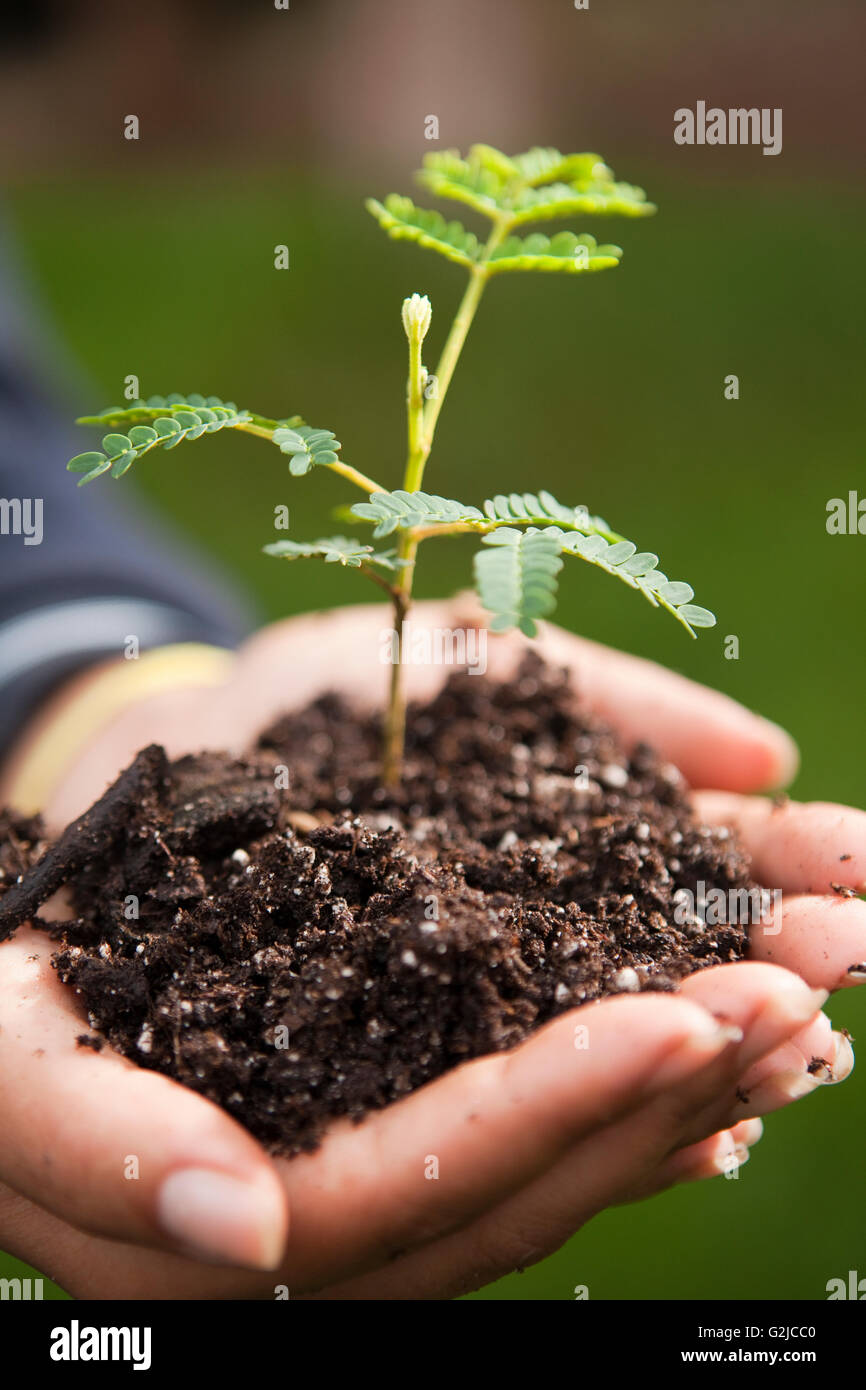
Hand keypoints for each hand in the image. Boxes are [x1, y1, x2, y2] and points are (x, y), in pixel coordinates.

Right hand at [0, 602, 860, 1299]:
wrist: (45, 921)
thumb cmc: (14, 971)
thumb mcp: (8, 1061)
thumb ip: (98, 1147)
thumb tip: (250, 1226)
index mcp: (237, 1223)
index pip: (414, 1185)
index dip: (547, 1111)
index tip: (681, 1017)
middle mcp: (334, 1223)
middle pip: (527, 1170)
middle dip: (677, 1071)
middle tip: (808, 972)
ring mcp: (387, 1167)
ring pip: (563, 1143)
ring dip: (703, 1059)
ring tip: (829, 967)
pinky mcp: (415, 1108)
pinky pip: (546, 1109)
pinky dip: (653, 1062)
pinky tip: (750, 1026)